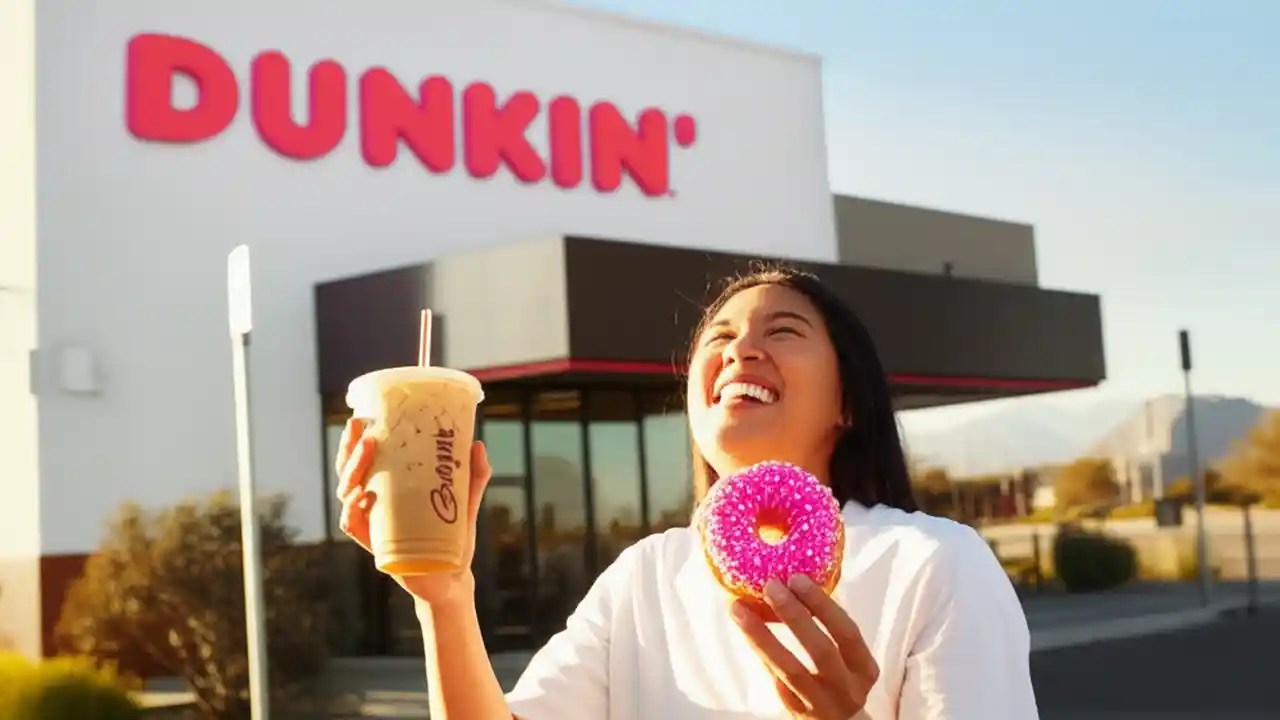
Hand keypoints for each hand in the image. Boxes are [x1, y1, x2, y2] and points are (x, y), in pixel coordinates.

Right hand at [334, 418, 492, 607]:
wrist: (453, 577)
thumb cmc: (454, 537)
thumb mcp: (465, 501)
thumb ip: (473, 475)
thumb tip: (478, 444)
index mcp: (389, 490)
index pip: (364, 460)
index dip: (356, 440)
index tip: (361, 417)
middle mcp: (374, 504)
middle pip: (349, 472)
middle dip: (349, 448)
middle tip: (360, 427)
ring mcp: (372, 524)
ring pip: (347, 493)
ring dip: (352, 470)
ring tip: (367, 451)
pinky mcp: (375, 545)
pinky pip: (353, 525)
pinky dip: (352, 510)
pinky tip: (361, 496)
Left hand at [732, 576, 878, 719]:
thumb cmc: (840, 678)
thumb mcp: (848, 658)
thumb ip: (827, 628)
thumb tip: (791, 583)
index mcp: (864, 668)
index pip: (846, 632)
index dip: (822, 605)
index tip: (797, 578)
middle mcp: (846, 688)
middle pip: (821, 651)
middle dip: (794, 616)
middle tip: (770, 586)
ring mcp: (820, 704)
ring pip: (790, 670)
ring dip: (762, 636)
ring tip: (739, 609)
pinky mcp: (796, 712)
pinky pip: (775, 679)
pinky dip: (760, 652)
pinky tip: (745, 630)